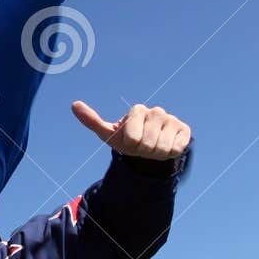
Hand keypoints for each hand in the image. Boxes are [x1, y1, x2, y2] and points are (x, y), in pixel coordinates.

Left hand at [73, 101, 190, 161]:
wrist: (150, 151)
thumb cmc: (128, 141)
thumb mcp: (108, 134)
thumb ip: (92, 120)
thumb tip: (74, 105)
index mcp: (137, 110)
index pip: (132, 137)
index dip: (131, 145)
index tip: (131, 142)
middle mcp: (156, 111)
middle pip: (147, 143)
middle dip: (143, 151)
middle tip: (143, 147)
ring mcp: (171, 119)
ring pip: (162, 147)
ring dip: (156, 154)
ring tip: (154, 148)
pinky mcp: (184, 130)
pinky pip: (176, 148)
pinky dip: (170, 153)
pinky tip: (167, 146)